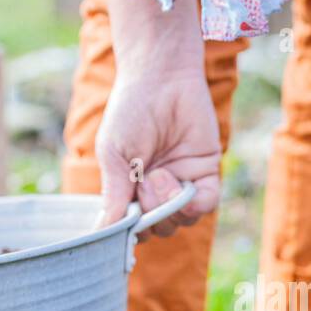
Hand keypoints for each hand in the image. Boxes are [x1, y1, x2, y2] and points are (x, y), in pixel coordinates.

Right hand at [95, 61, 220, 237]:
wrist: (162, 78)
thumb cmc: (130, 111)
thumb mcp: (113, 154)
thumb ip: (114, 194)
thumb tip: (104, 232)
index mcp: (130, 189)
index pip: (131, 228)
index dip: (128, 231)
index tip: (123, 221)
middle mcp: (156, 192)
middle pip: (157, 229)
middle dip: (149, 217)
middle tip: (143, 184)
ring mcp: (182, 184)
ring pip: (180, 222)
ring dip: (168, 207)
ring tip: (158, 175)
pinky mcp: (206, 173)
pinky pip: (204, 205)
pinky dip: (191, 203)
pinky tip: (179, 184)